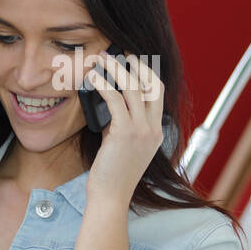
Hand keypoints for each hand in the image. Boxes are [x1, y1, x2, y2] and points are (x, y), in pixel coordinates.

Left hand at [82, 50, 165, 204]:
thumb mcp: (121, 146)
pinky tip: (93, 78)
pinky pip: (116, 102)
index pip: (157, 95)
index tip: (133, 60)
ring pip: (134, 89)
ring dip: (117, 70)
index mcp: (156, 132)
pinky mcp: (125, 134)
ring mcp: (142, 131)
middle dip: (137, 65)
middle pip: (152, 85)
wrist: (110, 197)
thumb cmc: (111, 175)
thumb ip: (120, 126)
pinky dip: (104, 86)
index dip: (147, 74)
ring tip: (101, 58)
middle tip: (119, 52)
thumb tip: (108, 106)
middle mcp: (153, 129)